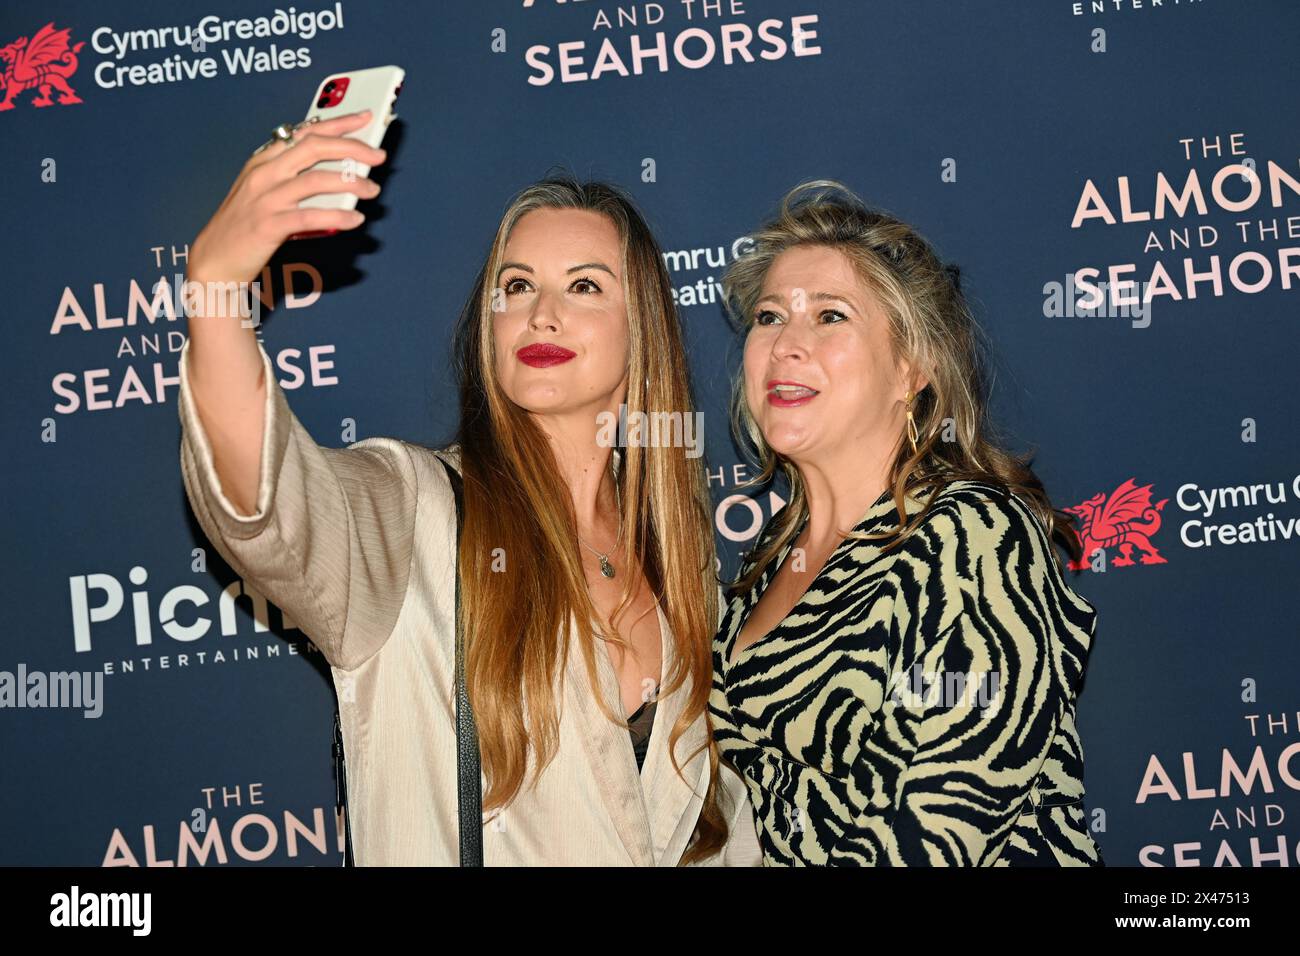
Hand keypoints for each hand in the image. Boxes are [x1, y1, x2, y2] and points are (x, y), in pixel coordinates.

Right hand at [188, 109, 387, 285]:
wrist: (216, 258)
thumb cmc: (246, 225)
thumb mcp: (265, 192)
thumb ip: (295, 178)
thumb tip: (340, 174)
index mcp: (263, 161)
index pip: (305, 133)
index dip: (338, 123)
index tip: (364, 118)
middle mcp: (264, 174)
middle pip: (314, 148)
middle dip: (351, 148)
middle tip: (378, 156)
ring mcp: (265, 199)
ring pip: (316, 180)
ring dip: (351, 183)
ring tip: (372, 190)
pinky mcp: (269, 225)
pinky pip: (311, 217)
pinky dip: (338, 216)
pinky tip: (355, 219)